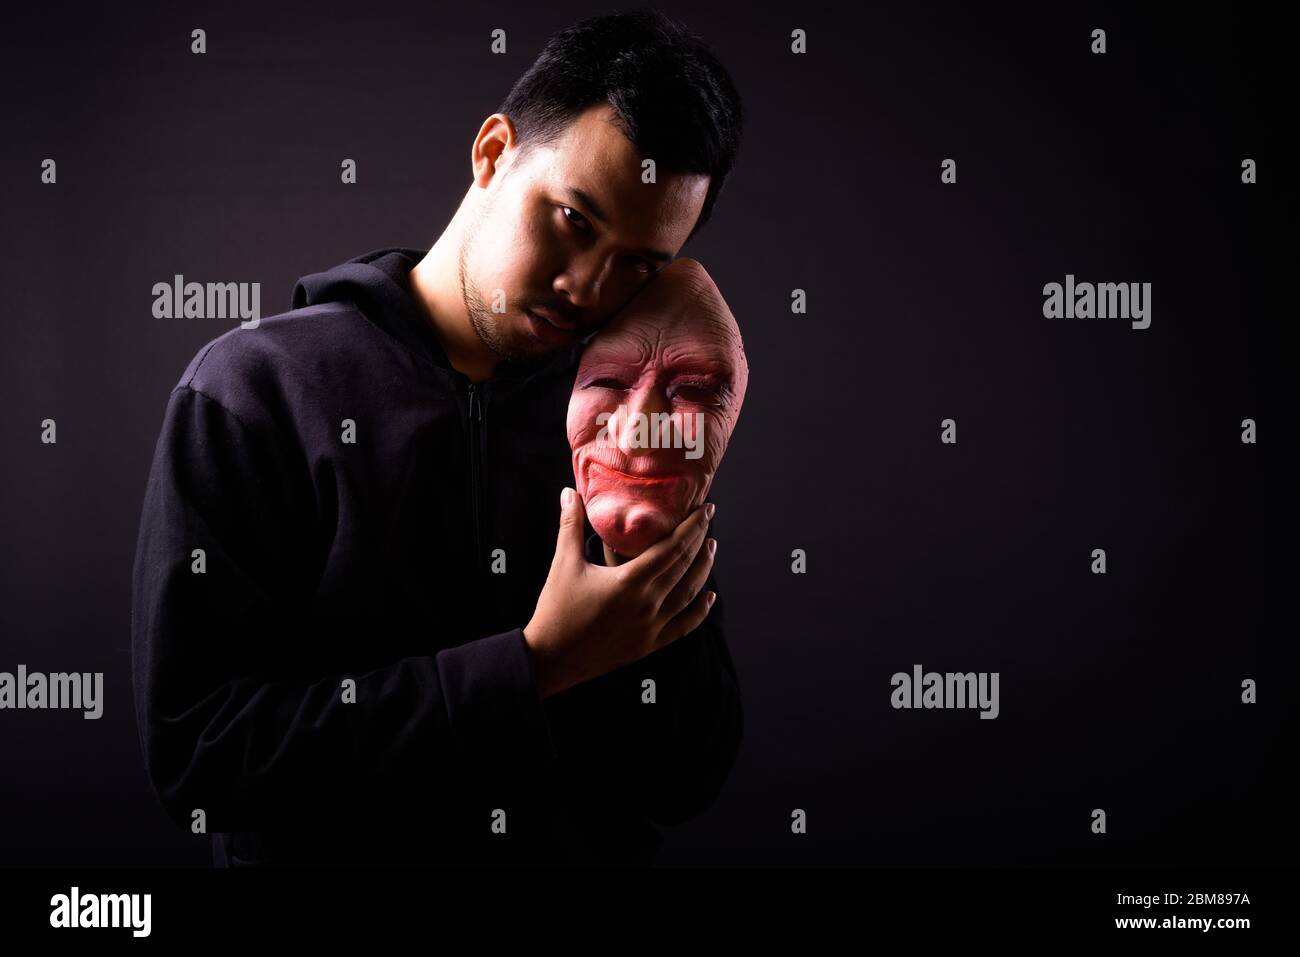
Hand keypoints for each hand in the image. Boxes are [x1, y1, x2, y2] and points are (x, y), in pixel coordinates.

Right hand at [524, 487, 716, 698]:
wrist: (551, 658)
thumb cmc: (556, 609)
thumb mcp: (563, 564)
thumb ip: (570, 525)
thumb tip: (569, 492)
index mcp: (629, 581)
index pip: (672, 547)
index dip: (692, 526)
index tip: (705, 509)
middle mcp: (647, 604)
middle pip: (684, 566)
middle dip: (699, 541)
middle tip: (707, 521)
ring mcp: (651, 627)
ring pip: (689, 594)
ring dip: (703, 570)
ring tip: (711, 549)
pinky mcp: (648, 645)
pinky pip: (683, 626)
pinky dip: (699, 611)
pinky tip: (708, 597)